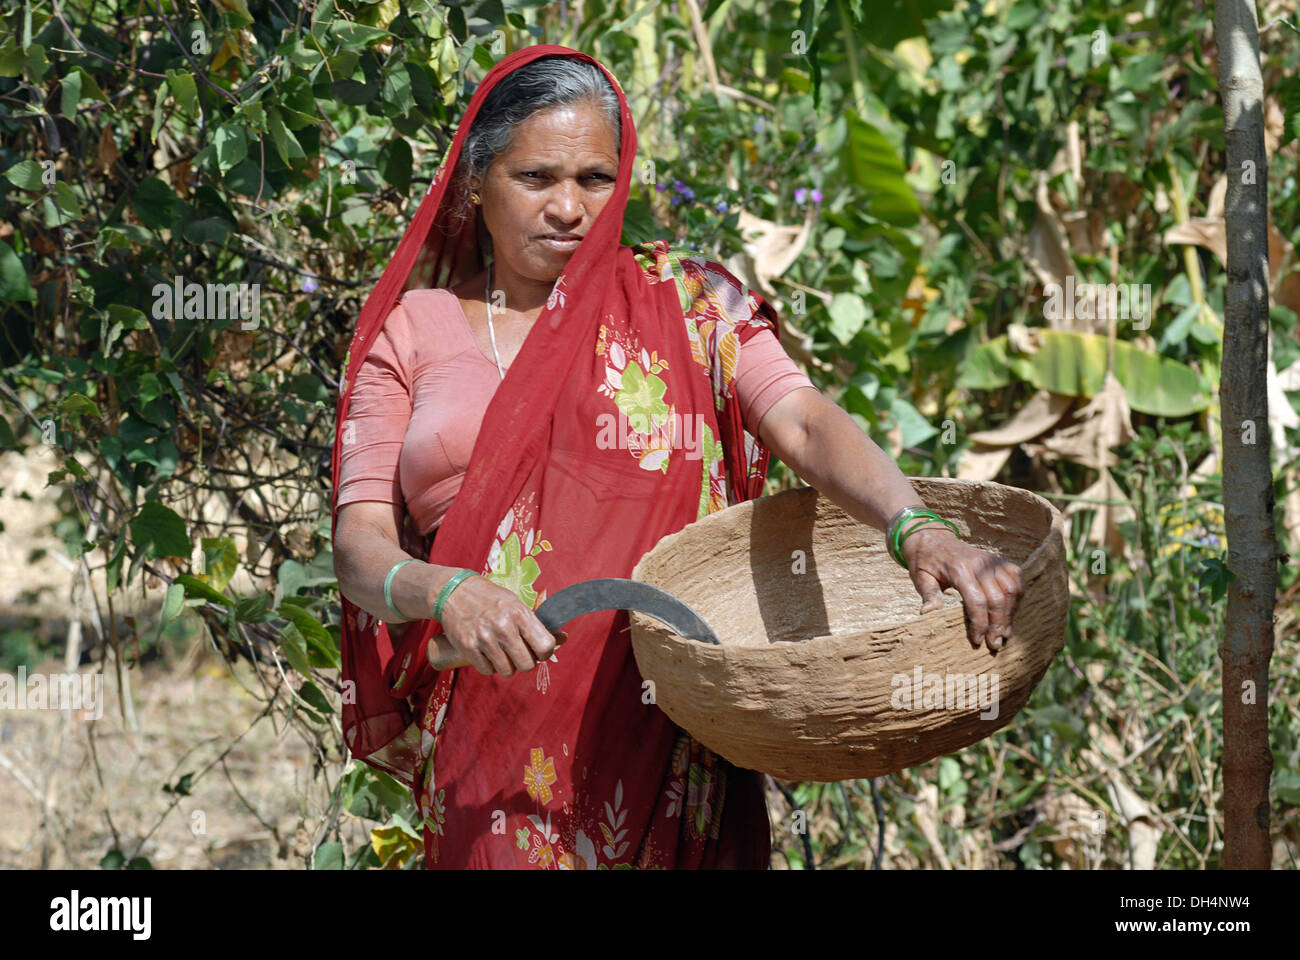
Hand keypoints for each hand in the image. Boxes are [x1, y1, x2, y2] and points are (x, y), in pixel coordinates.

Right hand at [434, 574, 566, 676]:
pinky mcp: (468, 648)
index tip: (539, 649)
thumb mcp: (516, 605)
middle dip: (526, 662)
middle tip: (519, 652)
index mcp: (519, 614)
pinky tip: (487, 653)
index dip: (545, 652)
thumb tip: (564, 638)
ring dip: (507, 665)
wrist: (454, 592)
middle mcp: (503, 627)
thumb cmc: (491, 599)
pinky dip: (489, 666)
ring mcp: (485, 639)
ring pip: (508, 671)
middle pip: (527, 665)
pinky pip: (488, 671)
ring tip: (502, 651)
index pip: (545, 646)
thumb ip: (537, 624)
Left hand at [902, 526, 1023, 651]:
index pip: (976, 601)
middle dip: (998, 624)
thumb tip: (928, 615)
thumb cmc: (925, 562)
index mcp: (959, 569)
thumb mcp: (920, 578)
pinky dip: (1017, 597)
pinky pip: (1016, 579)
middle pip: (997, 598)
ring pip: (1011, 590)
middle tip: (994, 644)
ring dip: (1010, 614)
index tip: (977, 640)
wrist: (932, 538)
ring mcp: (992, 560)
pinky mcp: (999, 560)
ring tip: (1004, 633)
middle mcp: (980, 564)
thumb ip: (928, 596)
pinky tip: (1010, 613)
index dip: (979, 623)